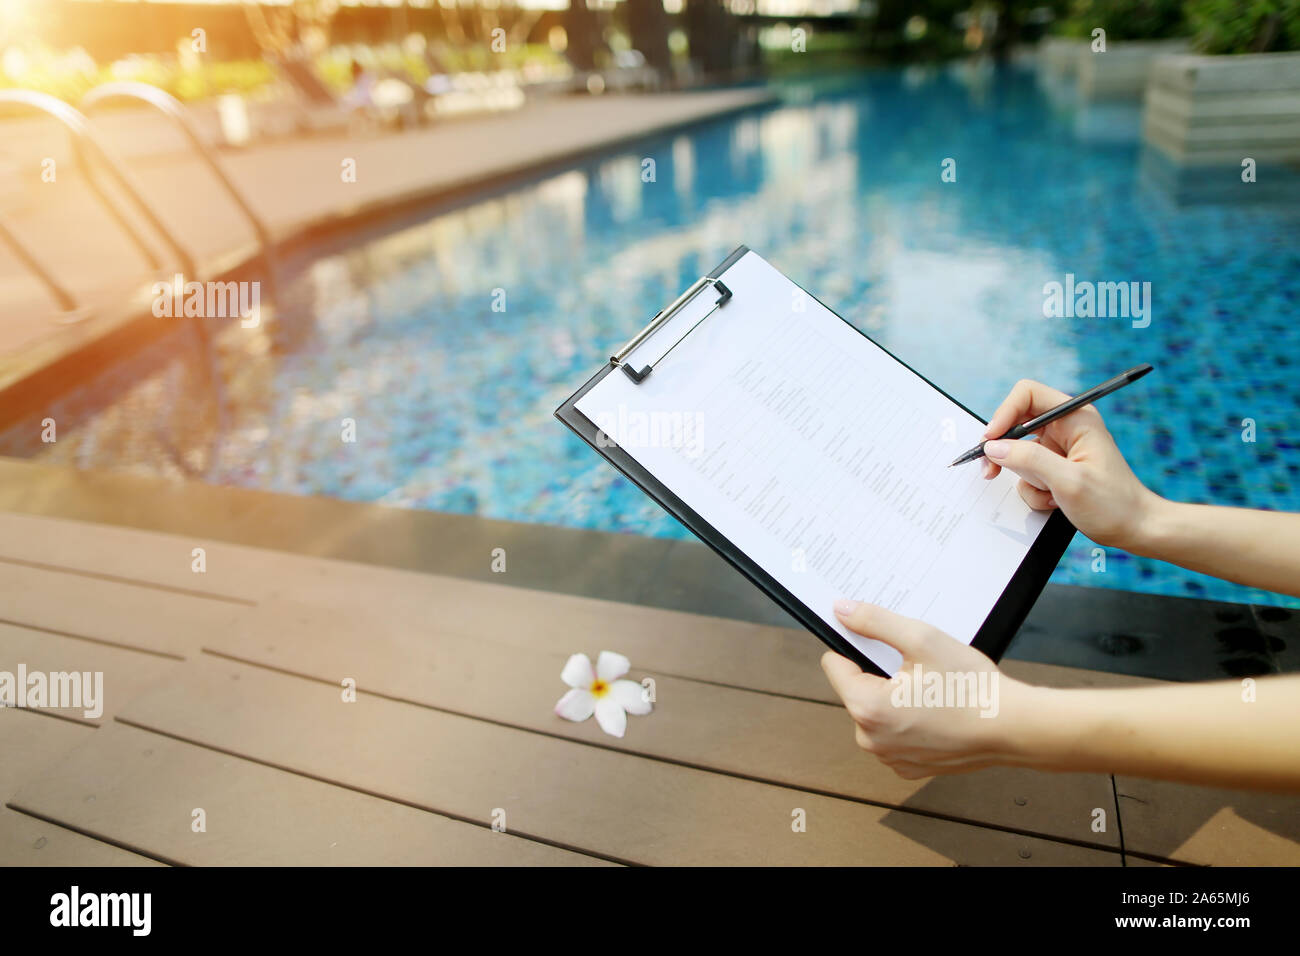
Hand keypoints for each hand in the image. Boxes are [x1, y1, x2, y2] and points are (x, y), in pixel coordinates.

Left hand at [821, 600, 1038, 778]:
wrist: (1012, 727)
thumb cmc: (971, 685)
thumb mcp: (922, 639)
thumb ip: (874, 622)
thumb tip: (841, 610)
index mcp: (867, 708)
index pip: (834, 665)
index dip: (854, 648)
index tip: (878, 644)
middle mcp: (870, 739)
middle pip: (855, 690)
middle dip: (879, 675)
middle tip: (917, 669)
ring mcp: (889, 757)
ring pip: (875, 713)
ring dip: (893, 699)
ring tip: (930, 691)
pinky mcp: (907, 767)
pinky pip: (893, 735)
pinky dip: (908, 722)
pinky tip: (935, 712)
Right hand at [981, 379, 1160, 551]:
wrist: (1133, 529)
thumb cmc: (1113, 504)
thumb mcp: (1069, 481)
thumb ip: (1029, 460)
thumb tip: (994, 447)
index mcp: (1076, 418)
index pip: (1027, 395)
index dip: (1004, 413)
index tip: (991, 439)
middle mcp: (1066, 428)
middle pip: (1016, 423)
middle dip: (1004, 449)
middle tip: (991, 470)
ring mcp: (1058, 449)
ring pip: (1018, 452)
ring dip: (1026, 477)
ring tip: (1049, 493)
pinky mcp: (1054, 467)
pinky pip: (1026, 473)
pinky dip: (1034, 490)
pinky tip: (1055, 501)